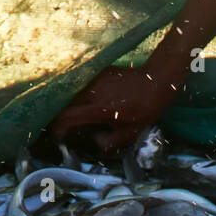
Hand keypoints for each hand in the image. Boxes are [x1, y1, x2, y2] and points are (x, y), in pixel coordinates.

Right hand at [49, 64, 183, 152]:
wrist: (156, 80)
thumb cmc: (146, 108)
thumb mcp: (130, 133)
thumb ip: (110, 142)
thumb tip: (96, 143)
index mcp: (99, 109)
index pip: (67, 117)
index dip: (58, 128)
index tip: (59, 136)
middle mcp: (93, 92)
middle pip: (64, 105)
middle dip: (59, 118)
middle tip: (63, 128)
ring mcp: (95, 80)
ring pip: (71, 94)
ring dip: (68, 106)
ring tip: (74, 117)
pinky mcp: (99, 73)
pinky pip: (82, 85)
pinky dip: (79, 95)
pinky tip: (86, 103)